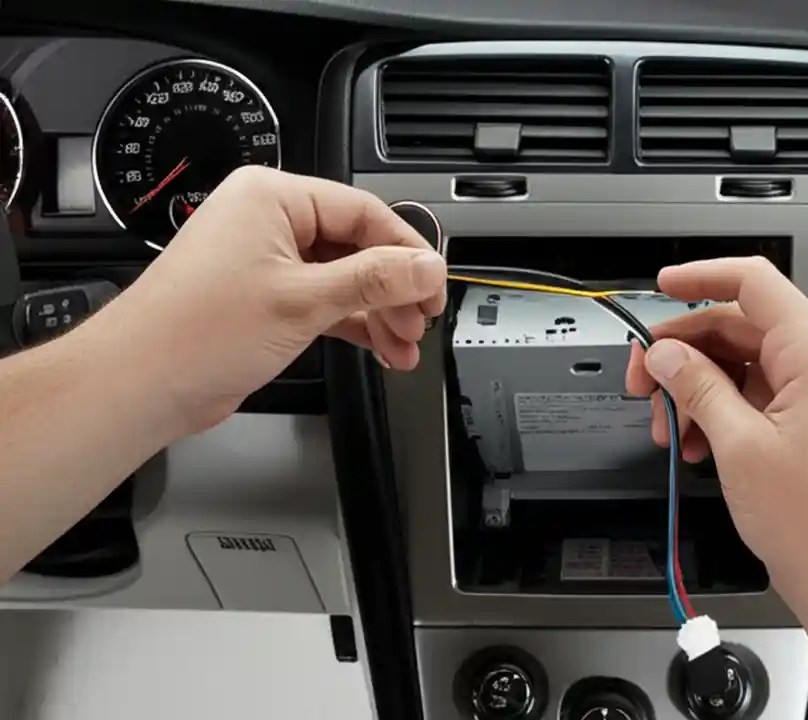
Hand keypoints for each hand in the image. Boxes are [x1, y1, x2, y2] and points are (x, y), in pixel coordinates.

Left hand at [85, 166, 445, 434]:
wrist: (139, 384)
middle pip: (358, 246)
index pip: (364, 211)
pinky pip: (324, 300)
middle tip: (420, 322)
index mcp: (272, 197)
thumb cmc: (195, 332)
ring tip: (403, 346)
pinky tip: (380, 348)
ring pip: (344, 278)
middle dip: (394, 290)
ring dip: (378, 313)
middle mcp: (268, 221)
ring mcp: (265, 260)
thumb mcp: (304, 300)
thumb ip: (375, 280)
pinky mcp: (264, 297)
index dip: (407, 251)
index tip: (435, 285)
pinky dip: (352, 324)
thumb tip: (428, 267)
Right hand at [625, 258, 807, 597]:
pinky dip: (716, 413)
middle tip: (644, 382)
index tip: (662, 287)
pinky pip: (752, 397)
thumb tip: (666, 355)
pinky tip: (692, 444)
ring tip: (669, 430)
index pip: (753, 282)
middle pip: (737, 327)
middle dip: (683, 353)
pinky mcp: (807, 421)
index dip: (701, 277)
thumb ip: (697, 387)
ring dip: (695, 391)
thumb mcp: (738, 445)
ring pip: (739, 365)